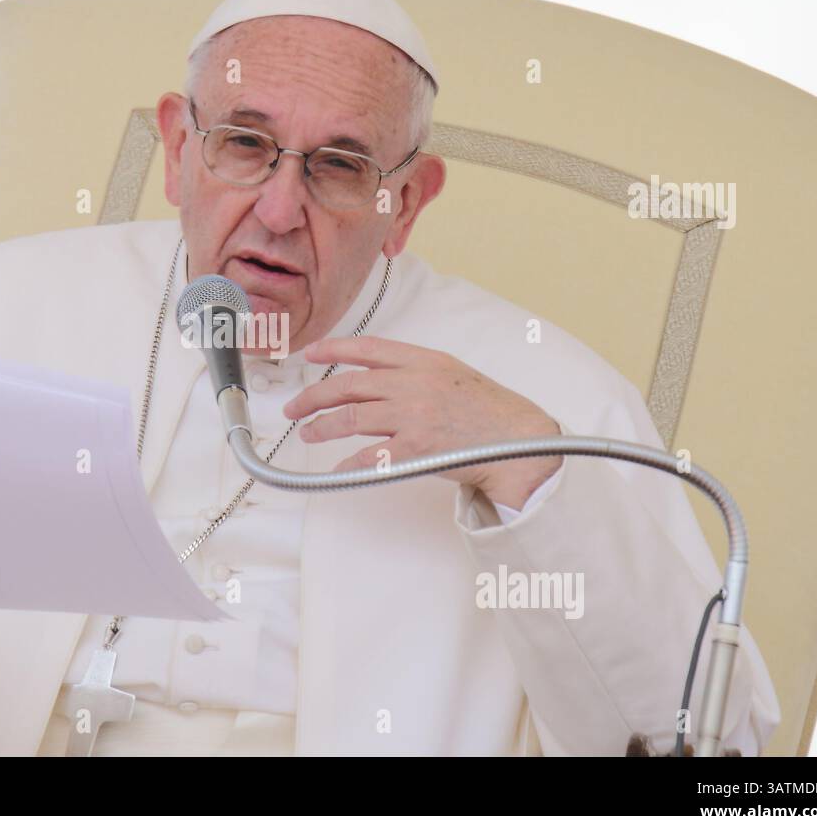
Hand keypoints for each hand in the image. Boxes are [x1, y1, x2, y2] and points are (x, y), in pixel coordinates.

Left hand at [283, 336, 562, 510]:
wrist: (522, 442)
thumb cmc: (489, 411)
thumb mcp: (452, 374)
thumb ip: (414, 371)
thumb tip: (374, 377)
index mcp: (424, 360)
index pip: (366, 348)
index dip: (332, 349)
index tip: (309, 353)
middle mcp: (414, 384)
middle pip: (348, 385)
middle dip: (313, 395)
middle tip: (294, 406)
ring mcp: (413, 416)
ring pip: (350, 418)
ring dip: (322, 426)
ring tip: (308, 432)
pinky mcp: (416, 449)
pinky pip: (369, 457)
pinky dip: (347, 464)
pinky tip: (335, 468)